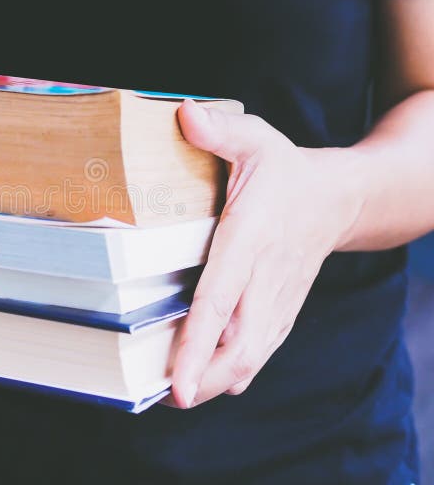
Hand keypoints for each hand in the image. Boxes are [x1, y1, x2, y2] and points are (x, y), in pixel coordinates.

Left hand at [165, 99, 361, 408]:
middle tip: (170, 398)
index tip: (180, 382)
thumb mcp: (256, 139)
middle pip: (236, 341)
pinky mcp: (284, 306)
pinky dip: (240, 370)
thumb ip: (219, 131)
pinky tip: (216, 386)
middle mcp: (267, 275)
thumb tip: (184, 114)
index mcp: (252, 236)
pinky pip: (264, 347)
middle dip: (205, 375)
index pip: (220, 296)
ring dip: (218, 379)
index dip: (199, 341)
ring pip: (252, 352)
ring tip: (182, 398)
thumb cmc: (287, 170)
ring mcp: (279, 296)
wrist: (340, 198)